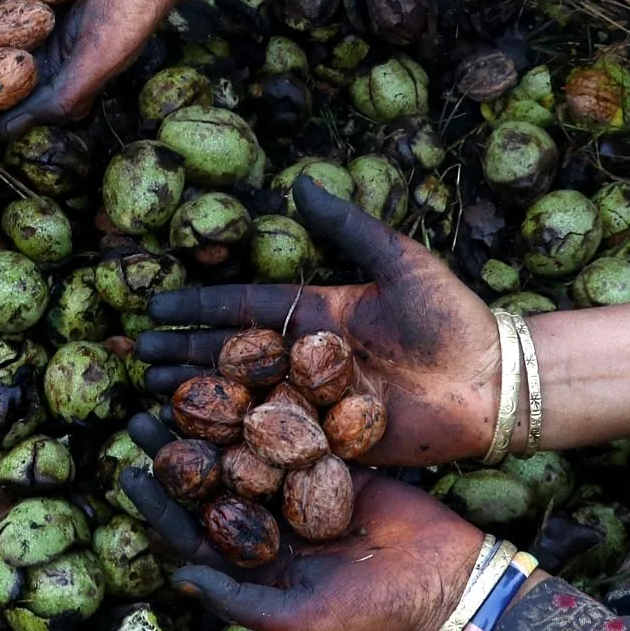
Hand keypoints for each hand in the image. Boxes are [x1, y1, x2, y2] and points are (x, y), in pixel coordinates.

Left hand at [122, 413, 486, 630]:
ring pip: (244, 451)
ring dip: (213, 422)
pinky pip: (293, 434)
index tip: (124, 472)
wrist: (445, 580)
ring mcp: (299, 493)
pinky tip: (243, 376)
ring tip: (179, 386)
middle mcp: (269, 527)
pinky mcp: (331, 464)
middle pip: (210, 483)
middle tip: (141, 415)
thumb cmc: (371, 612)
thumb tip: (180, 575)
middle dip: (176, 451)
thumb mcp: (300, 617)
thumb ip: (240, 600)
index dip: (158, 504)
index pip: (191, 532)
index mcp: (253, 566)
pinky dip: (269, 409)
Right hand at [138, 177, 506, 465]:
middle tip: (134, 357)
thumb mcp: (400, 261)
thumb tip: (299, 183)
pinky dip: (239, 446)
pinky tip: (200, 447)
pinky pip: (279, 445)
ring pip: (245, 401)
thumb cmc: (453, 318)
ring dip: (198, 399)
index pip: (241, 308)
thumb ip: (349, 227)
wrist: (495, 382)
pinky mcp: (334, 444)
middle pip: (230, 357)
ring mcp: (317, 403)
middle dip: (181, 355)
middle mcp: (308, 360)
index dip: (196, 306)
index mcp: (317, 314)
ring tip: (151, 397)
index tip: (153, 303)